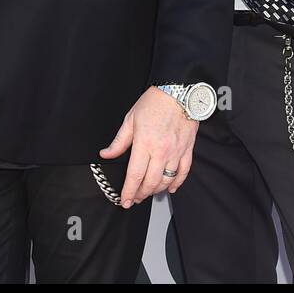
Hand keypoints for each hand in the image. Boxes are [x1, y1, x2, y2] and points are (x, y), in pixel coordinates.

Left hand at [98, 86, 198, 207]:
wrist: (179, 91)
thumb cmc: (154, 102)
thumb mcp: (130, 119)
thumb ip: (119, 141)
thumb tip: (106, 154)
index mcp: (144, 143)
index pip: (135, 175)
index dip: (128, 191)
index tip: (124, 201)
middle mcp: (161, 151)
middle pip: (150, 182)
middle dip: (141, 194)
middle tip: (135, 199)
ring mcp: (176, 151)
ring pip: (166, 180)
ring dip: (156, 190)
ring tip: (148, 193)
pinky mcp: (187, 149)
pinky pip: (183, 172)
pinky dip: (177, 183)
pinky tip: (170, 188)